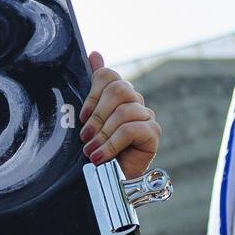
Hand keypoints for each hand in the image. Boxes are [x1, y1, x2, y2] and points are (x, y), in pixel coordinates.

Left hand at [78, 51, 159, 178]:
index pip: (109, 76)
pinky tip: (100, 157)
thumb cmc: (97, 151)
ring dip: (102, 134)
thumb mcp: (88, 121)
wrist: (110, 181)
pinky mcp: (153, 133)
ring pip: (124, 111)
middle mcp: (135, 102)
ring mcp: (146, 116)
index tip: (82, 116)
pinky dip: (112, 144)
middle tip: (85, 136)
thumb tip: (94, 53)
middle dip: (97, 114)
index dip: (93, 93)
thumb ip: (92, 90)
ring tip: (90, 152)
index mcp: (118, 96)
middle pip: (119, 89)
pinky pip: (132, 129)